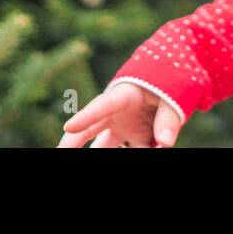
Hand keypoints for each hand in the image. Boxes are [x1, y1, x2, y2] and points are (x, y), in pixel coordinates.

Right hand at [56, 81, 181, 147]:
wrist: (172, 78)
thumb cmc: (170, 80)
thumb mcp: (173, 94)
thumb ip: (169, 118)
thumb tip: (165, 142)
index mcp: (124, 95)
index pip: (103, 105)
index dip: (87, 116)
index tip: (69, 126)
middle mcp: (116, 114)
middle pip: (89, 129)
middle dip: (71, 142)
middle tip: (58, 152)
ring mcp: (121, 127)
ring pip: (103, 146)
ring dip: (97, 155)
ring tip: (87, 153)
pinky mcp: (131, 138)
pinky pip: (129, 151)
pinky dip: (138, 152)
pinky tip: (148, 146)